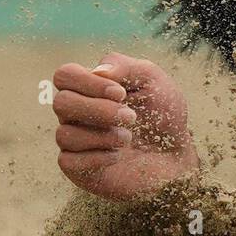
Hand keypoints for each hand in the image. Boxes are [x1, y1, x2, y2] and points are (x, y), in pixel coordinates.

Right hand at [51, 52, 199, 200]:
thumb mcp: (153, 82)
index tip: (121, 93)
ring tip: (128, 138)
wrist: (175, 157)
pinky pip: (68, 161)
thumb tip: (98, 71)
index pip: (65, 75)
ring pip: (64, 134)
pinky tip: (118, 156)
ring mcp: (74, 142)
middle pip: (61, 103)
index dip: (88, 82)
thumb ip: (126, 67)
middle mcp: (75, 114)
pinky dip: (98, 157)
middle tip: (131, 117)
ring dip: (104, 135)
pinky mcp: (77, 169)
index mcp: (88, 88)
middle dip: (99, 109)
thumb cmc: (162, 115)